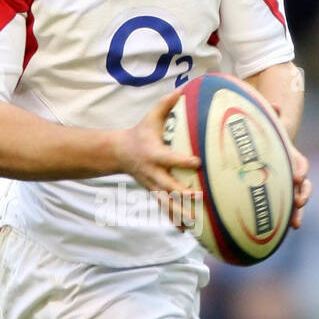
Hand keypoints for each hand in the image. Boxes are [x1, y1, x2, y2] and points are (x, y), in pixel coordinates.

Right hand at [112, 91, 201, 226]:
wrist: (119, 153)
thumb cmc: (141, 132)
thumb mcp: (151, 116)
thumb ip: (167, 103)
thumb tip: (186, 88)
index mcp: (154, 154)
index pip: (169, 158)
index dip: (182, 161)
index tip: (197, 162)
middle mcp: (153, 173)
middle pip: (168, 185)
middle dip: (182, 192)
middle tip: (199, 196)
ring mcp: (152, 186)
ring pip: (166, 202)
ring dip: (179, 213)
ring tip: (194, 222)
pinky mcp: (154, 193)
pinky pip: (164, 208)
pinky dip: (174, 220)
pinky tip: (186, 231)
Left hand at [253, 92, 310, 230]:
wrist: (260, 147)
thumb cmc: (262, 136)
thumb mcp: (265, 125)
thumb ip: (270, 116)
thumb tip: (274, 104)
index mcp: (290, 155)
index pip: (300, 163)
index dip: (300, 169)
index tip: (298, 176)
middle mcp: (291, 171)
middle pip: (304, 185)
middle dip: (304, 193)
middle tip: (300, 201)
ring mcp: (286, 185)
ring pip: (296, 199)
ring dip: (297, 211)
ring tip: (295, 223)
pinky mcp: (278, 196)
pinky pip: (283, 209)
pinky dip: (283, 219)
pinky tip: (278, 233)